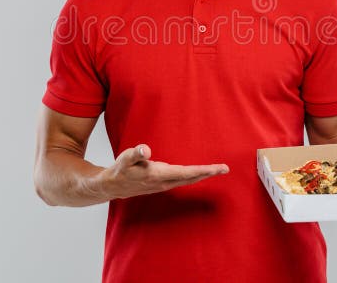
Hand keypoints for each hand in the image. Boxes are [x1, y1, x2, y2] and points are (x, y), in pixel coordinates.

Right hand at [98, 144, 228, 199]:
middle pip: (191, 178)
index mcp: (158, 175)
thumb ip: (135, 153)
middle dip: (208, 173)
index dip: (203, 170)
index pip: (186, 173)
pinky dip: (193, 176)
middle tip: (225, 168)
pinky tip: (199, 173)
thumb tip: (145, 150)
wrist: (112, 186)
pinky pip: (182, 180)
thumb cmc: (120, 170)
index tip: (217, 168)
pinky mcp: (162, 184)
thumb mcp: (124, 159)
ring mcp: (163, 185)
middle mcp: (164, 182)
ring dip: (202, 175)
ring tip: (216, 169)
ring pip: (187, 180)